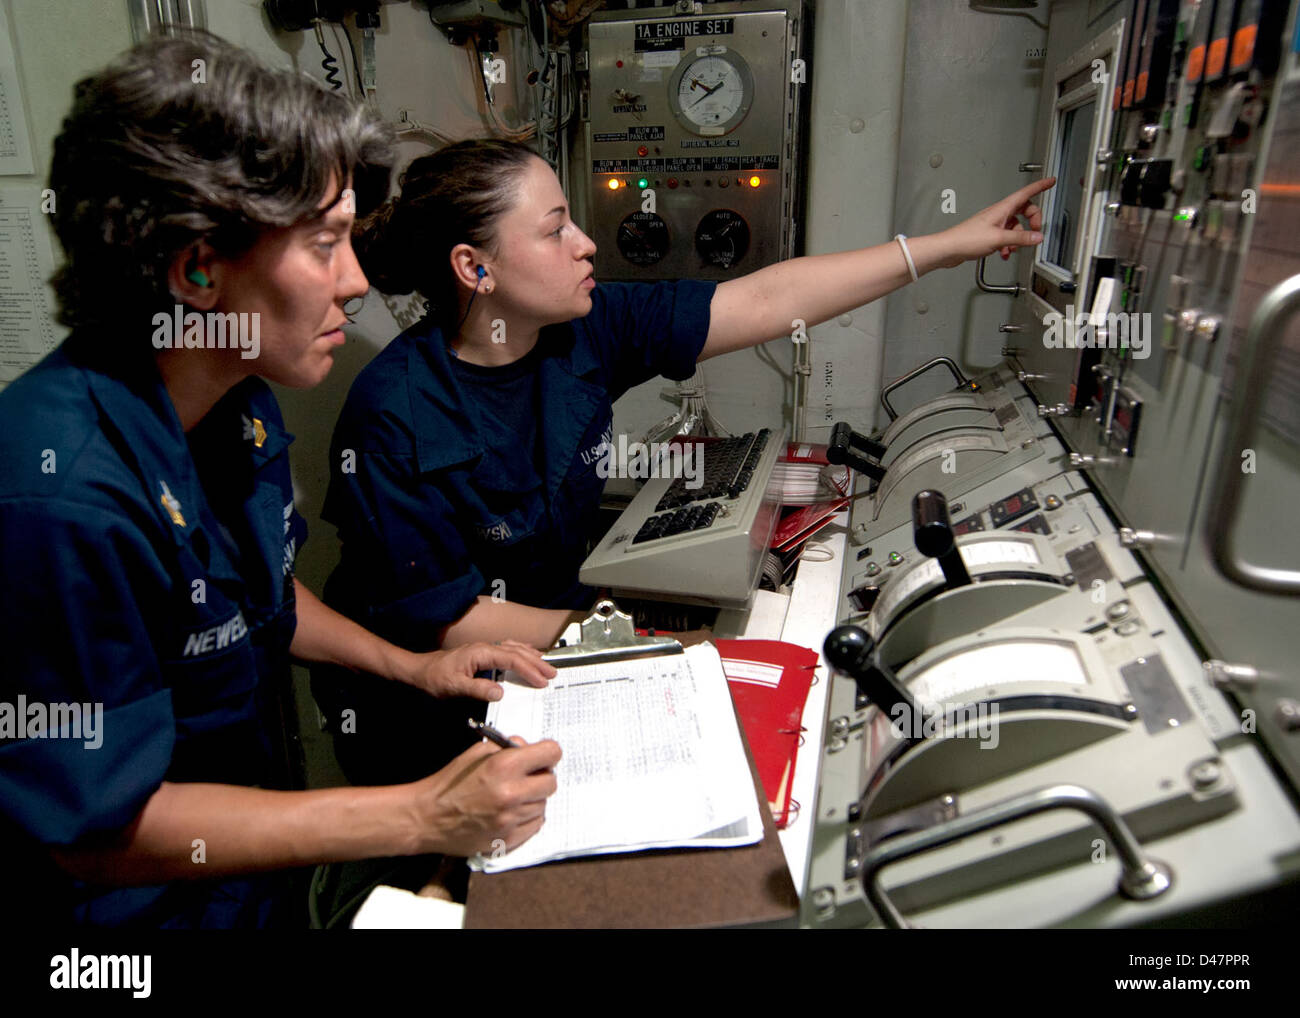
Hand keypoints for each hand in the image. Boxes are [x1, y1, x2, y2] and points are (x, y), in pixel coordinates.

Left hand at [407, 640, 555, 700]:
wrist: (420, 671)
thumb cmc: (435, 678)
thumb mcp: (454, 687)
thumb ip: (478, 689)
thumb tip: (500, 693)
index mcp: (481, 653)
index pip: (511, 660)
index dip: (529, 670)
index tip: (542, 681)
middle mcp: (484, 648)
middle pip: (517, 652)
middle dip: (536, 662)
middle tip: (552, 674)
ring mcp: (483, 649)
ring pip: (513, 648)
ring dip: (531, 656)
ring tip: (546, 664)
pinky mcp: (481, 654)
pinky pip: (506, 649)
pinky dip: (520, 651)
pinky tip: (525, 653)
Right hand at [410, 737, 561, 856]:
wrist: (427, 817)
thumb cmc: (449, 784)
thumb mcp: (476, 753)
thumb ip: (506, 747)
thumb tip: (528, 749)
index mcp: (504, 767)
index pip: (551, 753)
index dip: (547, 752)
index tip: (543, 756)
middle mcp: (511, 794)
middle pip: (551, 782)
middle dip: (541, 776)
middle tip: (527, 777)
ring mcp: (511, 820)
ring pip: (543, 805)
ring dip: (533, 798)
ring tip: (512, 796)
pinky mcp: (508, 839)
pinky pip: (535, 825)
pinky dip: (528, 817)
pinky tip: (511, 812)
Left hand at [933, 177, 1054, 267]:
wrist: (949, 249)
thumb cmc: (966, 239)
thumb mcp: (999, 239)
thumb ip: (1020, 238)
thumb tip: (1037, 237)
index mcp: (1002, 209)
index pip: (1026, 193)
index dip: (1039, 186)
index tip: (1050, 182)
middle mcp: (998, 214)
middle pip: (1024, 211)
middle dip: (1032, 221)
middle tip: (1035, 232)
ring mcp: (993, 224)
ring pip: (1015, 226)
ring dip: (1018, 238)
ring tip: (1013, 248)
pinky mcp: (988, 234)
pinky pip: (1005, 236)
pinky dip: (1007, 245)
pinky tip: (1003, 254)